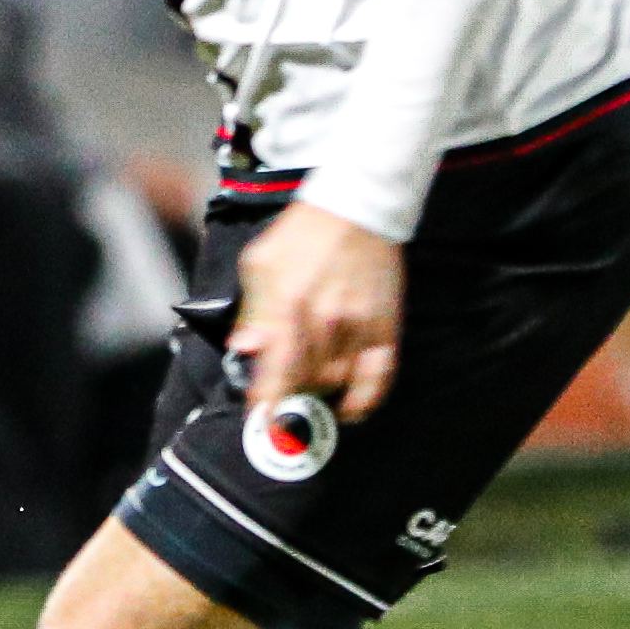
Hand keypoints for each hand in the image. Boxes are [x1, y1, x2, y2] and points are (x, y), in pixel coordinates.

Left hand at [229, 200, 404, 424]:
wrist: (357, 208)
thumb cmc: (301, 235)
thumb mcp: (259, 263)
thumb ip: (252, 310)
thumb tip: (243, 350)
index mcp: (288, 305)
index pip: (274, 370)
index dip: (266, 403)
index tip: (258, 420)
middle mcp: (325, 321)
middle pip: (304, 382)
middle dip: (288, 397)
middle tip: (280, 402)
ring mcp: (358, 327)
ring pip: (336, 383)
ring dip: (318, 395)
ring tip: (306, 394)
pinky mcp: (386, 328)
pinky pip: (379, 378)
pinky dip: (363, 401)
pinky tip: (348, 410)